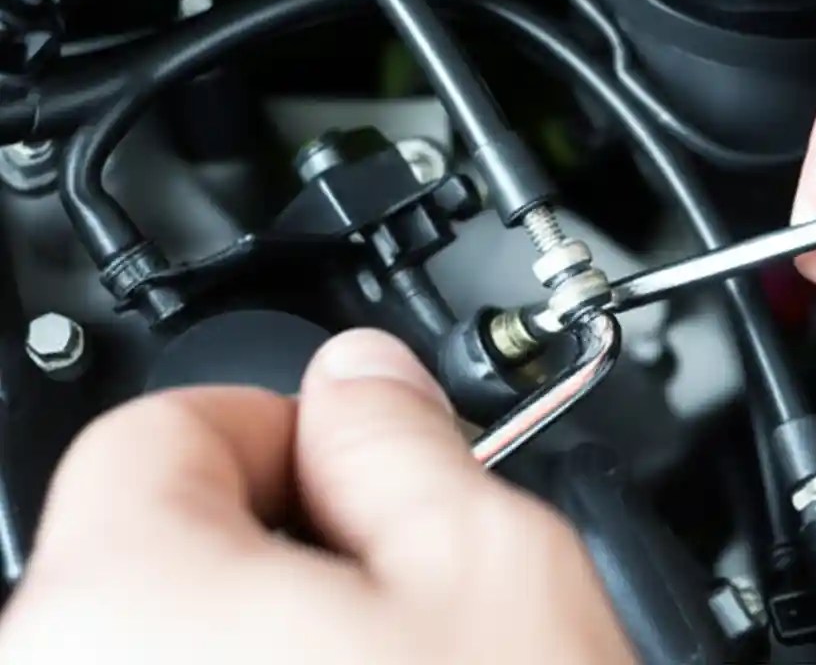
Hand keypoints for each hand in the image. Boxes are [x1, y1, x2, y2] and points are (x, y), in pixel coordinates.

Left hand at [0, 330, 633, 663]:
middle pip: (152, 534)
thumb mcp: (492, 565)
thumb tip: (364, 375)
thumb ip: (407, 438)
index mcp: (126, 601)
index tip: (362, 451)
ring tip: (398, 657)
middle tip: (401, 569)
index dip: (284, 416)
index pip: (156, 425)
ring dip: (276, 616)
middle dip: (284, 524)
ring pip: (169, 629)